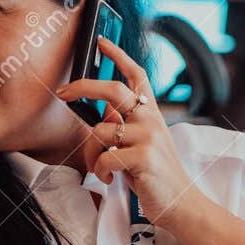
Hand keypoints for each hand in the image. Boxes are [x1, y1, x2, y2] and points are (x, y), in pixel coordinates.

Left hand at [57, 36, 197, 227]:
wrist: (181, 203)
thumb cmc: (156, 174)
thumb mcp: (142, 143)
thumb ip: (124, 126)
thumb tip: (100, 113)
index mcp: (152, 113)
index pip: (136, 76)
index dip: (119, 56)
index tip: (102, 42)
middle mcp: (151, 120)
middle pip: (113, 89)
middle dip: (84, 86)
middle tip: (63, 93)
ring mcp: (149, 137)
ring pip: (100, 131)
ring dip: (91, 153)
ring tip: (101, 167)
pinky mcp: (143, 157)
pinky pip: (105, 157)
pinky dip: (100, 170)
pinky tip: (110, 177)